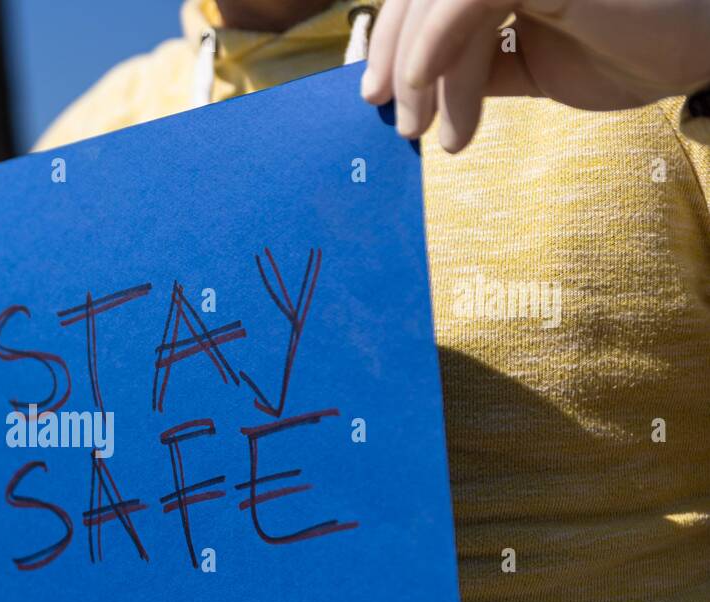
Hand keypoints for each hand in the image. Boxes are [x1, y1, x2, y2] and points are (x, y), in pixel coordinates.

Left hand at [361, 0, 709, 151]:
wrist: (706, 50)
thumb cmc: (634, 48)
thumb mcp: (533, 63)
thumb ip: (475, 63)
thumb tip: (412, 86)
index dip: (396, 38)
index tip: (379, 95)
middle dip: (397, 59)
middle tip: (399, 123)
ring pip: (439, 2)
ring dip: (422, 73)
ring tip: (435, 134)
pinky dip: (435, 45)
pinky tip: (426, 89)